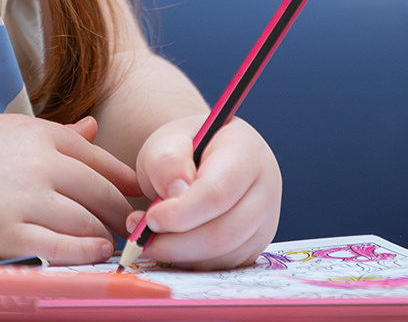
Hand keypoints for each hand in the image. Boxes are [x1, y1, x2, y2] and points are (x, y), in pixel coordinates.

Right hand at [0, 112, 142, 263]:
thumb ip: (46, 133)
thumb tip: (91, 129)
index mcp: (33, 132)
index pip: (96, 155)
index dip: (121, 178)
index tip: (134, 193)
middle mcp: (36, 162)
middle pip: (100, 189)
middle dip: (121, 210)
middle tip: (133, 225)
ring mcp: (24, 199)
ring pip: (88, 220)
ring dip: (106, 234)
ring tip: (115, 243)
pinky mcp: (10, 236)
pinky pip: (66, 247)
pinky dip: (88, 252)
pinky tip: (95, 255)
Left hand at [131, 114, 280, 269]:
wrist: (201, 156)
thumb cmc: (185, 147)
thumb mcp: (168, 140)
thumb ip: (167, 161)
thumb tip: (176, 195)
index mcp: (247, 153)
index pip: (219, 193)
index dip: (181, 213)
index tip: (151, 218)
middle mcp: (265, 189)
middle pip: (224, 232)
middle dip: (176, 242)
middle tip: (141, 236)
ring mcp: (264, 222)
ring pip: (223, 255)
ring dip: (179, 255)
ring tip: (149, 236)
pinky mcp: (253, 246)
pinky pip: (222, 266)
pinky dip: (190, 262)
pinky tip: (169, 244)